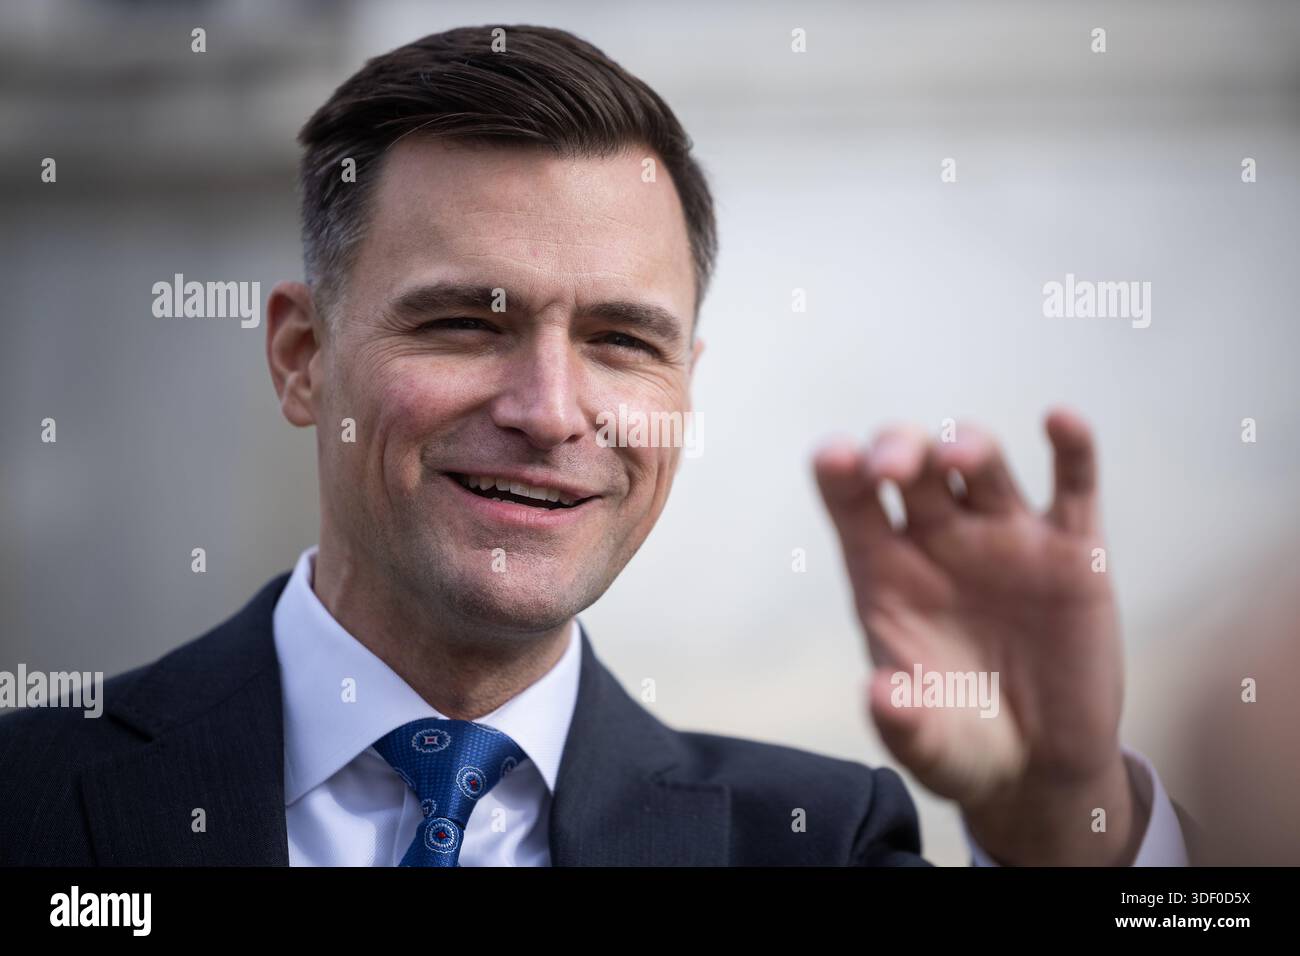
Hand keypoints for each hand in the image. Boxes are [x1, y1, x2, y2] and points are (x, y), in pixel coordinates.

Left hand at [813, 408, 1142, 864]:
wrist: (1042, 771)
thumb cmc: (960, 744)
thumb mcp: (925, 746)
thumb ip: (900, 723)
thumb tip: (880, 696)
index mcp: (885, 572)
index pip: (850, 499)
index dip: (839, 468)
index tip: (838, 459)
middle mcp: (939, 541)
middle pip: (912, 463)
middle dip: (899, 450)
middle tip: (893, 471)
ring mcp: (1006, 539)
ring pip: (981, 463)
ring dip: (968, 444)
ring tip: (959, 455)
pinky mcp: (1074, 553)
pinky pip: (1074, 486)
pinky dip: (1072, 448)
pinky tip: (1060, 421)